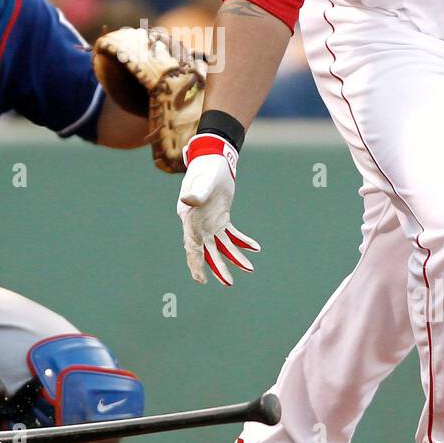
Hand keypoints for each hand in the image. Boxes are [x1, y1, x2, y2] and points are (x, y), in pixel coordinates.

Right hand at [177, 134, 259, 284]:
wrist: (212, 159)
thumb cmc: (205, 169)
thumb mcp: (202, 182)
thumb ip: (196, 193)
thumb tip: (188, 200)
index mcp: (190, 219)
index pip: (192, 246)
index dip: (196, 264)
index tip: (201, 280)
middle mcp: (197, 224)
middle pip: (207, 251)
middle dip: (217, 268)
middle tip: (229, 283)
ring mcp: (210, 222)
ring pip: (221, 246)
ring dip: (233, 257)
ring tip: (249, 268)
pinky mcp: (221, 217)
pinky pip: (232, 234)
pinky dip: (242, 241)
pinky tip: (255, 247)